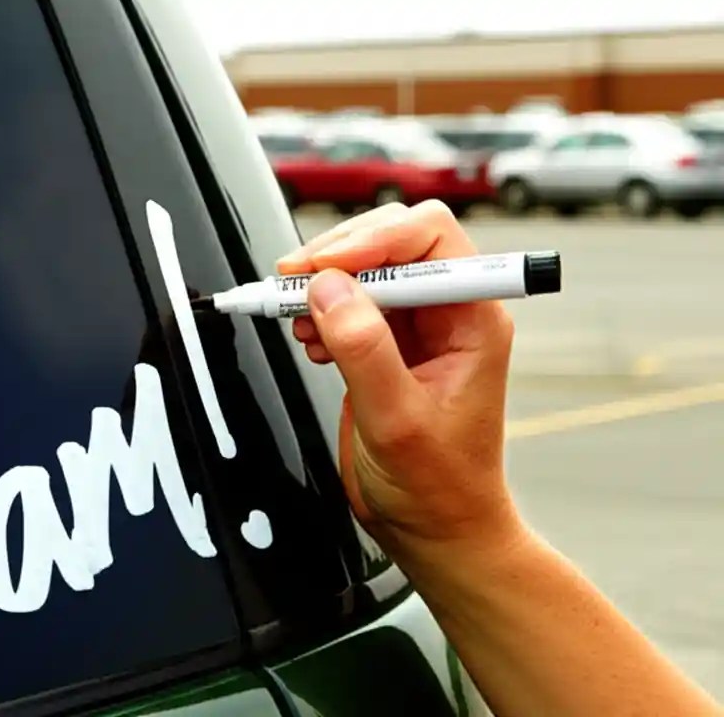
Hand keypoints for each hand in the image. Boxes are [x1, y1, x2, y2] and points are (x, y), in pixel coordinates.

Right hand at [277, 201, 523, 558]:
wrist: (435, 530)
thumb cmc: (441, 488)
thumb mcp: (399, 421)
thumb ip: (365, 352)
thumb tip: (330, 291)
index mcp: (473, 318)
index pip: (428, 237)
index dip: (373, 241)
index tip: (325, 267)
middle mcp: (448, 313)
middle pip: (392, 241)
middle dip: (339, 256)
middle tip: (295, 282)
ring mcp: (415, 328)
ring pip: (364, 270)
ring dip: (323, 285)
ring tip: (298, 318)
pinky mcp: (383, 346)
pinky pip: (347, 304)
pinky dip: (318, 312)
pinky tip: (310, 341)